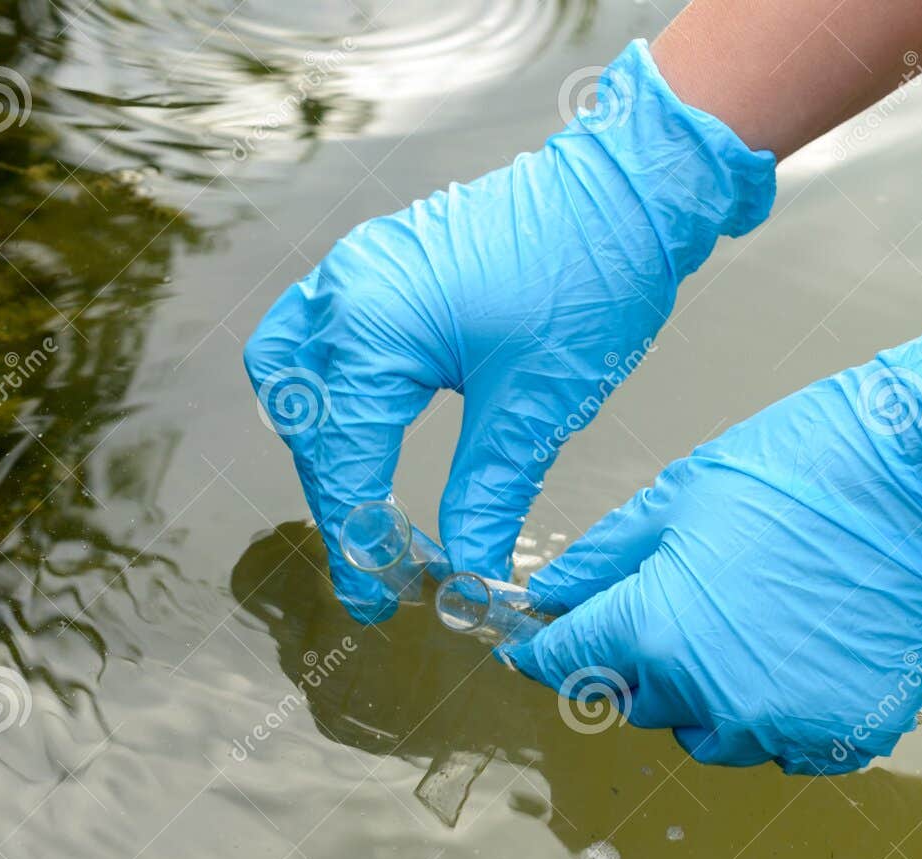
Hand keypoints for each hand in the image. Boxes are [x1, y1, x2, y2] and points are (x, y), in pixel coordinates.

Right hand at [242, 40, 773, 621]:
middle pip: (308, 422)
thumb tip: (469, 575)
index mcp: (374, 326)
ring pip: (295, 373)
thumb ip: (487, 496)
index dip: (358, 541)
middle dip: (337, 498)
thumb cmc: (587, 283)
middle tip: (378, 563)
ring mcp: (359, 266)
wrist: (627, 193)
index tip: (378, 601)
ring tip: (363, 504)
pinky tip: (367, 430)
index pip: (344, 458)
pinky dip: (332, 394)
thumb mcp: (535, 408)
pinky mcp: (384, 262)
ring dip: (320, 443)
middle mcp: (347, 289)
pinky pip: (322, 335)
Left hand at [509, 323, 921, 773]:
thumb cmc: (804, 469)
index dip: (545, 652)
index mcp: (657, 629)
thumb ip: (606, 558)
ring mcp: (784, 721)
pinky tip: (800, 653)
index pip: (571, 662)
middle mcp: (712, 694)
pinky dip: (784, 714)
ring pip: (716, 738)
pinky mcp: (846, 734)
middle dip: (640, 665)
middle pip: (642, 705)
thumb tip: (552, 594)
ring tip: (746, 629)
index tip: (534, 648)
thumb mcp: (681, 496)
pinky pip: (790, 748)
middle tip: (678, 608)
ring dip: (711, 698)